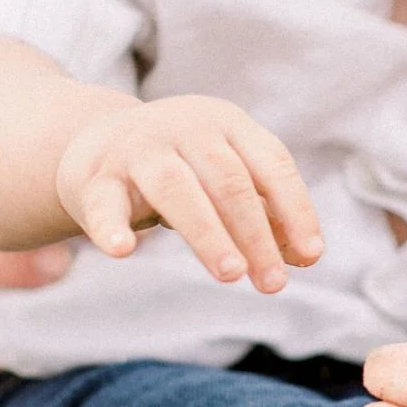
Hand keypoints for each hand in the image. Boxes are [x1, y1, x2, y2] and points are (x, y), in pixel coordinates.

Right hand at [55, 94, 321, 293]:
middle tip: (273, 283)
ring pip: (176, 189)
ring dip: (207, 233)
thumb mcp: (225, 176)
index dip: (294, 210)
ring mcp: (138, 150)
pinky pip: (105, 204)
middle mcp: (184, 127)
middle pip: (228, 181)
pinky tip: (124, 250)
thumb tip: (306, 256)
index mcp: (226, 123)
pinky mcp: (96, 178)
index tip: (311, 257)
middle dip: (255, 233)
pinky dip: (112, 227)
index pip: (271, 164)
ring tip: (231, 273)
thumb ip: (265, 210)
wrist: (95, 141)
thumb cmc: (181, 165)